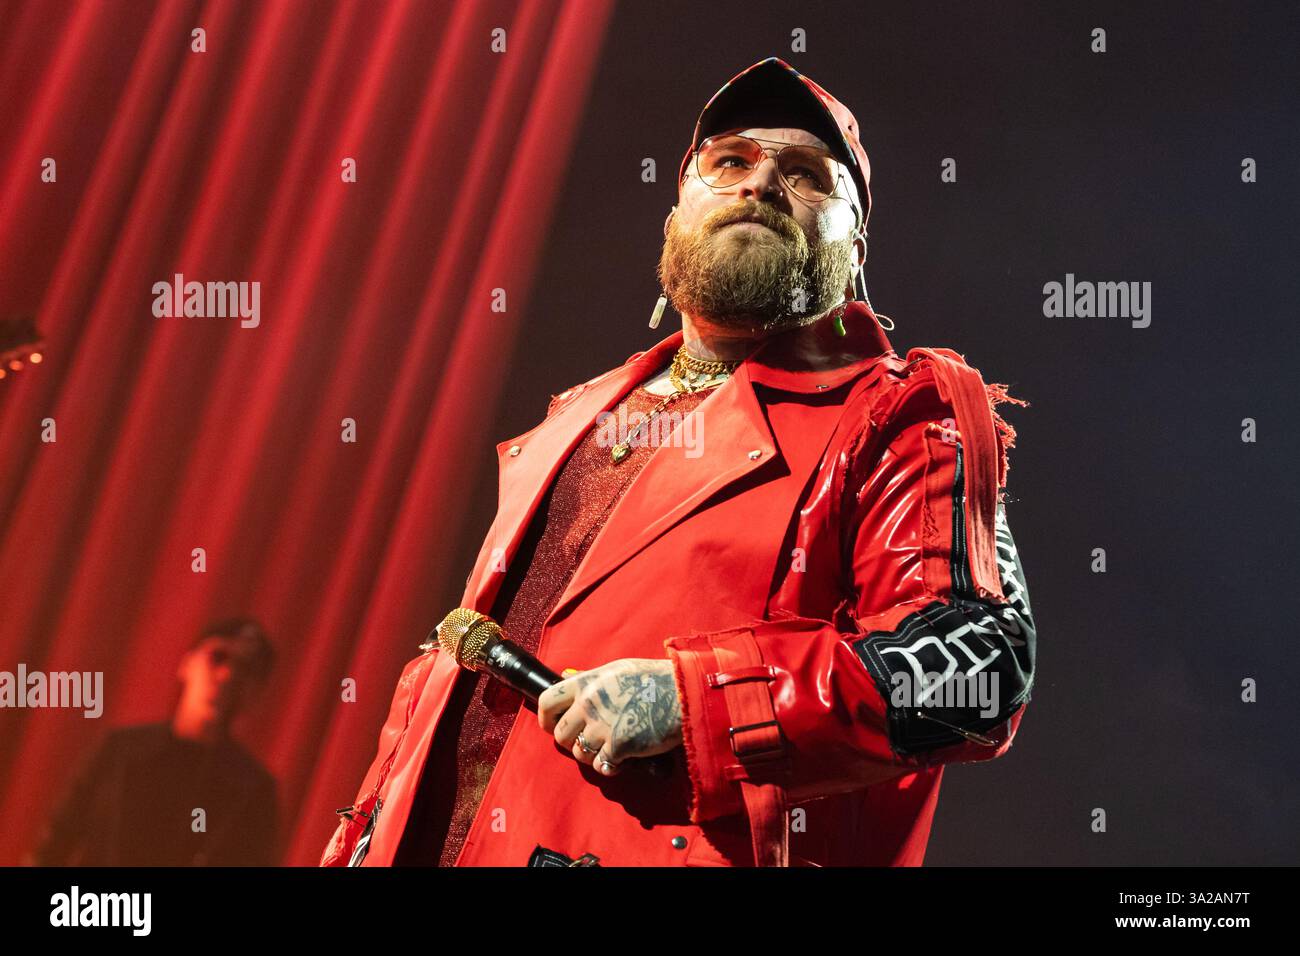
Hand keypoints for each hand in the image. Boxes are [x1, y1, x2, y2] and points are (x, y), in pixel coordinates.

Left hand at [538, 658, 681, 775]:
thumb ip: (591, 678)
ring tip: (608, 749)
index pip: (547, 701)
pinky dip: (610, 766)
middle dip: (571, 742)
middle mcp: (590, 703)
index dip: (546, 718)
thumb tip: (568, 676)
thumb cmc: (654, 679)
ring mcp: (603, 726)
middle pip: (560, 734)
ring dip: (592, 755)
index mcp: (587, 682)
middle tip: (588, 741)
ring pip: (579, 753)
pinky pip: (601, 766)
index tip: (552, 725)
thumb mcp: (618, 670)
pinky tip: (622, 759)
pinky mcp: (619, 746)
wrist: (684, 693)